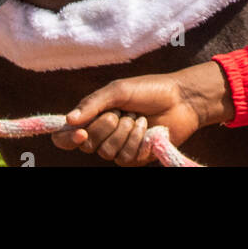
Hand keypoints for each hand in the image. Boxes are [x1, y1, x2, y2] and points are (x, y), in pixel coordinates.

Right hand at [50, 62, 232, 165]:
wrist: (180, 100)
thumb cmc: (149, 89)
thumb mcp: (119, 90)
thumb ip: (93, 103)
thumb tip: (69, 120)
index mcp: (95, 115)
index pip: (67, 135)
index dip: (67, 138)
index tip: (80, 134)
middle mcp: (104, 133)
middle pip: (89, 144)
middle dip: (106, 126)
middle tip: (123, 112)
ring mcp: (119, 147)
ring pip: (108, 153)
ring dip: (126, 133)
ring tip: (138, 118)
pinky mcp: (135, 157)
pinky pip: (126, 158)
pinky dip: (137, 142)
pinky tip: (148, 129)